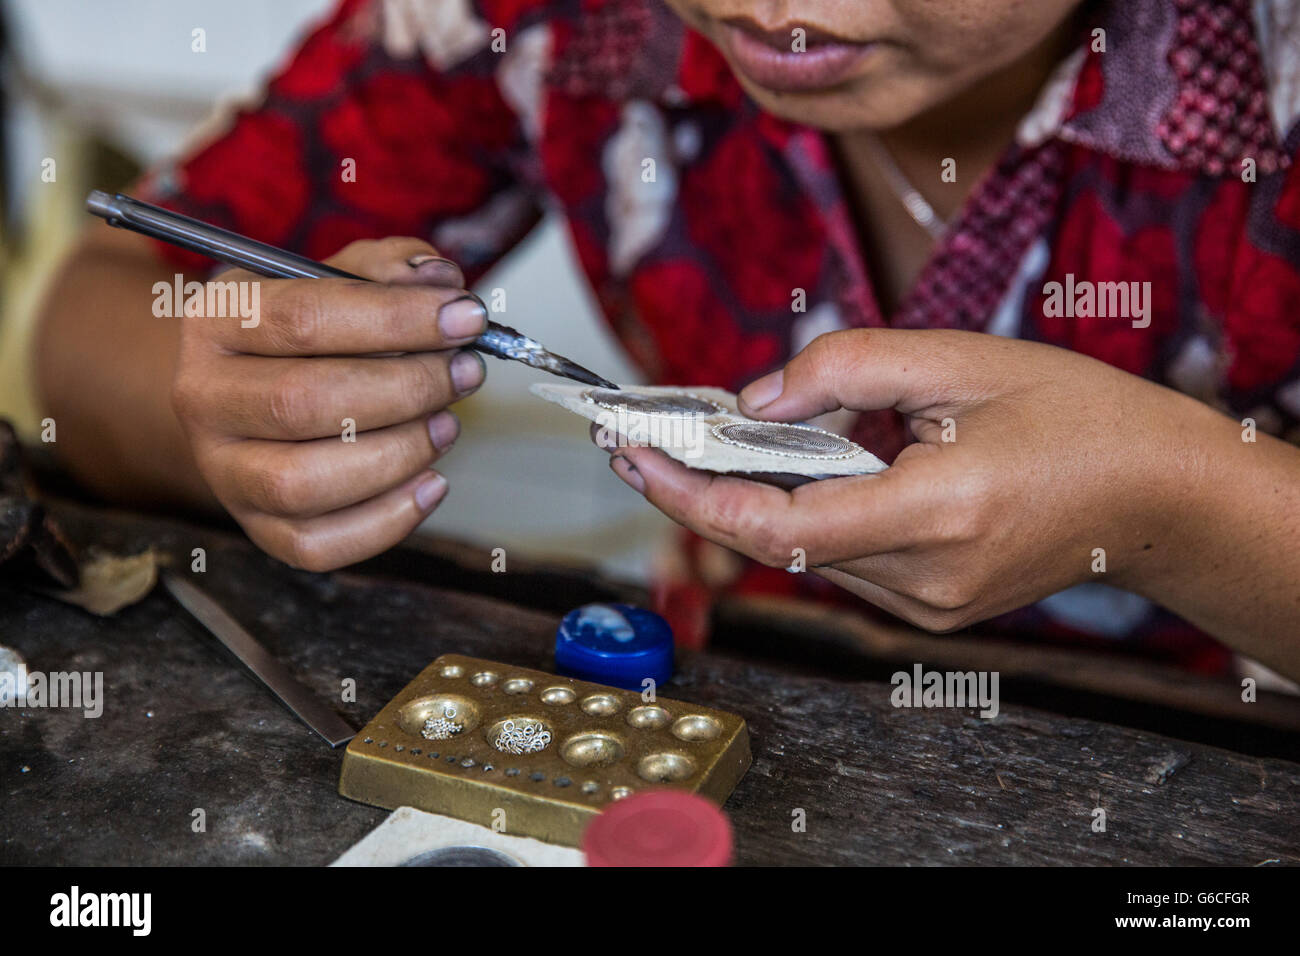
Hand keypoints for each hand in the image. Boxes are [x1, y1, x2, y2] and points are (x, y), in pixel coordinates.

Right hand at [171, 237, 487, 570]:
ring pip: (304, 481)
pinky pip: (317, 545)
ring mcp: (225, 472)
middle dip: (406, 387)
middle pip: (302, 402)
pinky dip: (388, 520)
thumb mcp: (335, 278)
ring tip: (447, 424)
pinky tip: (432, 482)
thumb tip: (439, 279)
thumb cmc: (305, 335)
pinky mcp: (260, 528)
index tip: (465, 317)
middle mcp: (205, 398)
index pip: (303, 318)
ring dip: (398, 453)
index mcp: (217, 321)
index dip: (396, 319)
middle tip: (464, 373)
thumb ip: (388, 269)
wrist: (251, 392)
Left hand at [596, 328, 1236, 632]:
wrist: (1158, 496)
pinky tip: (790, 476)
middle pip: (780, 544)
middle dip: (705, 494)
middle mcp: (928, 578)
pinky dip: (805, 519)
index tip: (636, 457)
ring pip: (808, 556)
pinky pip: (844, 563)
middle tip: (645, 444)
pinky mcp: (933, 610)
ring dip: (754, 505)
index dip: (693, 496)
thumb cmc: (1077, 416)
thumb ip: (845, 371)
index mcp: (939, 513)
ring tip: (704, 450)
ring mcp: (931, 606)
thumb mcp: (960, 360)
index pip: (782, 525)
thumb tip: (755, 402)